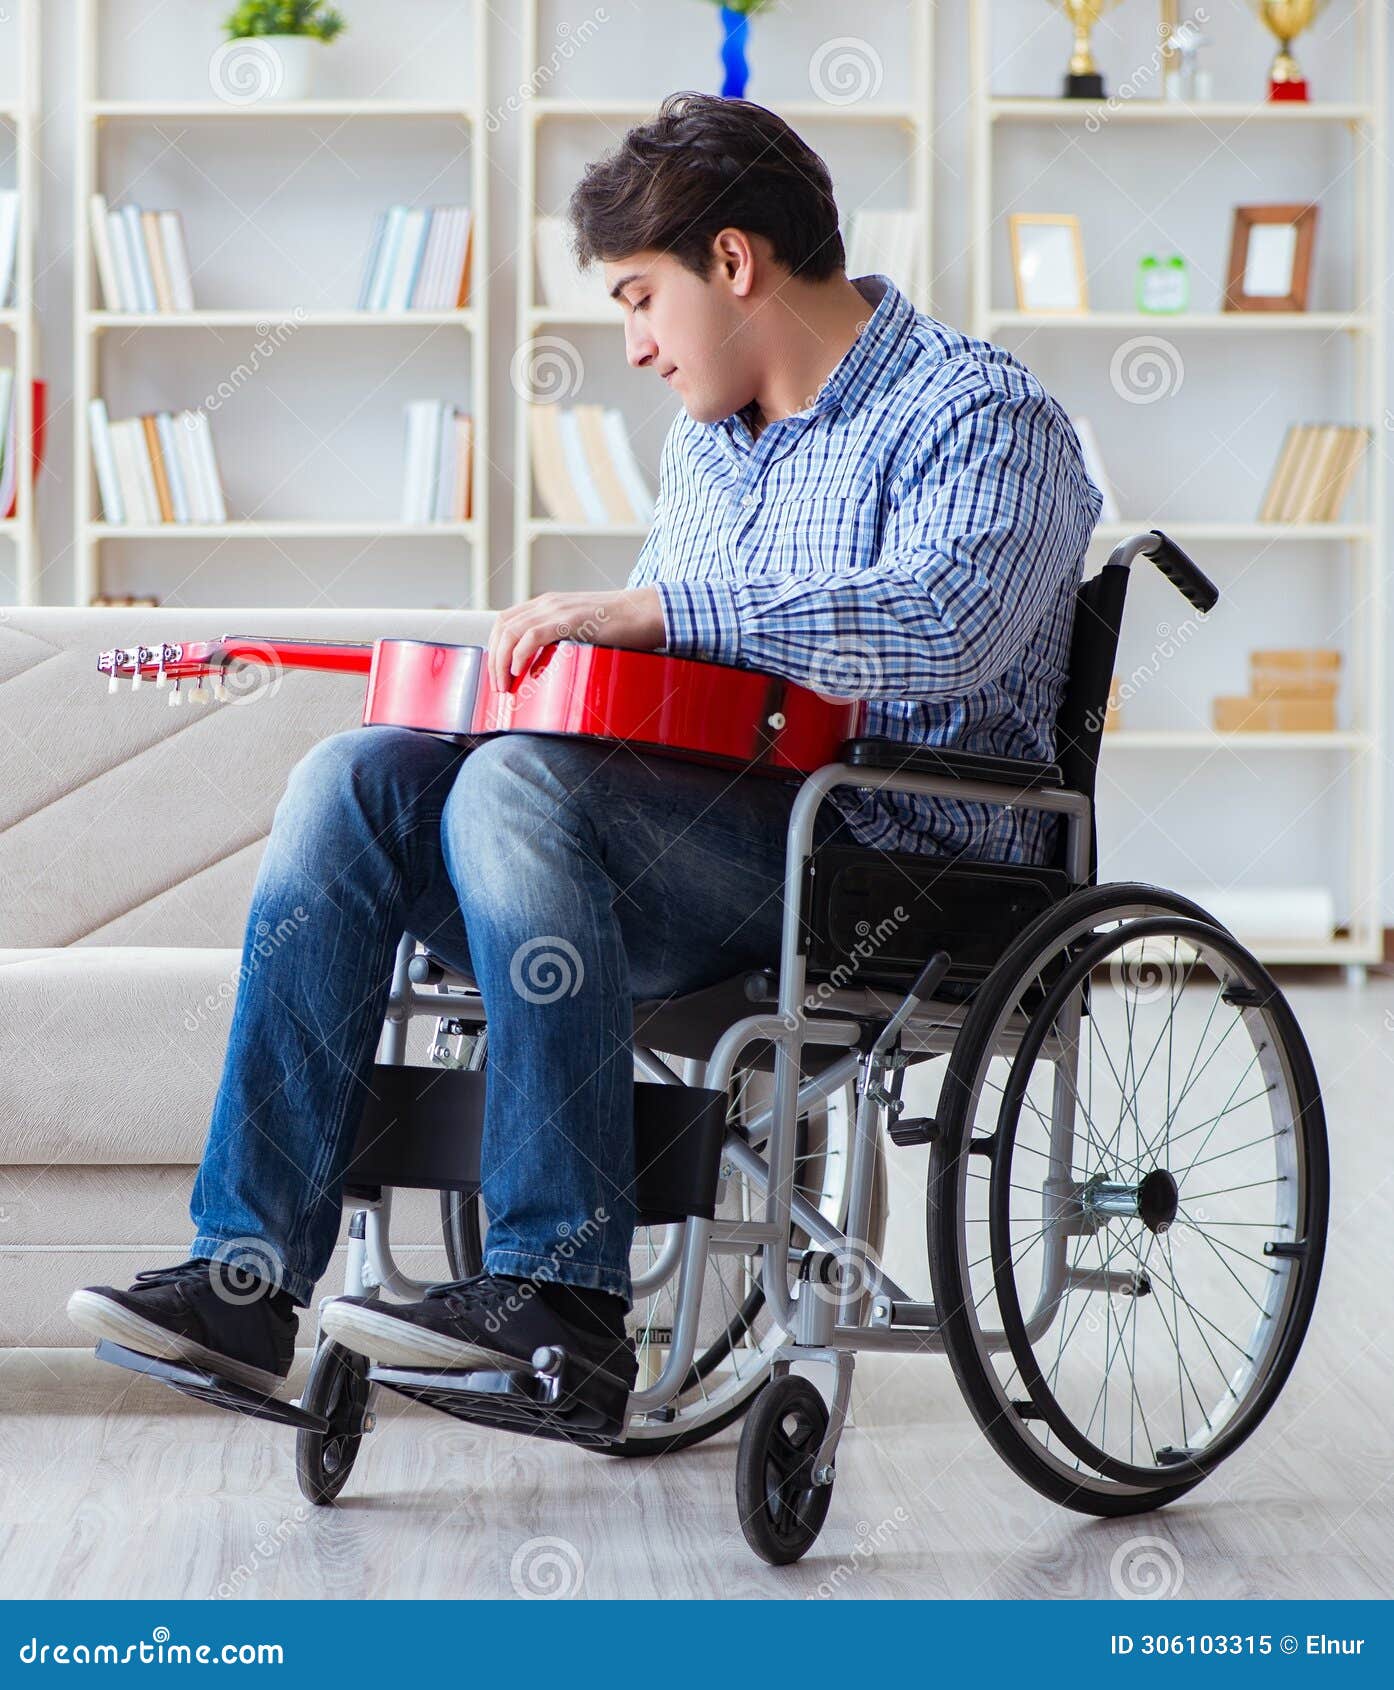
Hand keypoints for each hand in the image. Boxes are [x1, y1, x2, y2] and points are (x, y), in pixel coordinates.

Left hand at [486, 586, 664, 693]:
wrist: (646, 613)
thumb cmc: (621, 628)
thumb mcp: (582, 631)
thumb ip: (562, 640)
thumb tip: (547, 667)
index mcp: (548, 605)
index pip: (505, 622)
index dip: (495, 648)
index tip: (499, 673)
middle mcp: (547, 604)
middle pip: (501, 627)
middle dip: (494, 659)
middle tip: (499, 686)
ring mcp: (557, 610)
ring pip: (510, 632)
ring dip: (502, 662)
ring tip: (506, 685)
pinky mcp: (568, 620)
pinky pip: (531, 637)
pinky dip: (519, 656)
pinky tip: (521, 672)